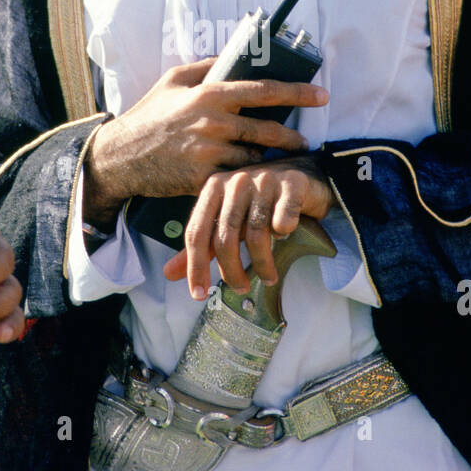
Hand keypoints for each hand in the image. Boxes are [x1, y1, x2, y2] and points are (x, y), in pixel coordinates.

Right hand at [83, 58, 328, 230]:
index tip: (322, 95)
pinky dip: (246, 177)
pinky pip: (235, 178)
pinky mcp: (202, 178)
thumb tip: (231, 57)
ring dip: (267, 158)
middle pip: (268, 129)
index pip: (265, 91)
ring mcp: (208, 152)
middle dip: (292, 136)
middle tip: (304, 141)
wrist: (121, 155)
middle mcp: (213, 121)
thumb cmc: (148, 114)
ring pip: (254, 155)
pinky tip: (252, 179)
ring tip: (277, 160)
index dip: (298, 93)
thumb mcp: (173, 79)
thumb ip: (205, 66)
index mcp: (210, 94)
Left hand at [162, 156, 333, 298]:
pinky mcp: (292, 183)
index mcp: (214, 188)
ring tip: (268, 277)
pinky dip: (285, 232)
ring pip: (256, 232)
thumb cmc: (258, 202)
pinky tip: (286, 237)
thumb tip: (168, 273)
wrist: (301, 176)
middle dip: (231, 270)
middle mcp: (236, 181)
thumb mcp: (226, 221)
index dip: (195, 266)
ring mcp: (265, 179)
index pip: (197, 232)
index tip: (199, 294)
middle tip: (240, 289)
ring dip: (262, 263)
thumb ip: (201, 246)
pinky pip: (284, 218)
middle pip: (225, 236)